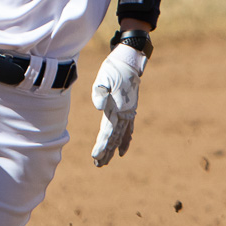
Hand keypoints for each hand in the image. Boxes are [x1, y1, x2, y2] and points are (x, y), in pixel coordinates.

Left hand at [89, 44, 146, 166]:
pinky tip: (122, 151)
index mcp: (118, 107)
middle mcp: (126, 112)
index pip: (108, 131)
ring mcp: (129, 111)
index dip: (102, 145)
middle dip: (106, 151)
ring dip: (113, 149)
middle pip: (115, 137)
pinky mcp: (130, 109)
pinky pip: (128, 129)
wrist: (129, 60)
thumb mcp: (103, 78)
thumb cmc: (112, 69)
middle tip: (98, 165)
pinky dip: (126, 141)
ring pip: (121, 135)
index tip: (95, 156)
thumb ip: (100, 93)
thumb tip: (100, 106)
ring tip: (106, 162)